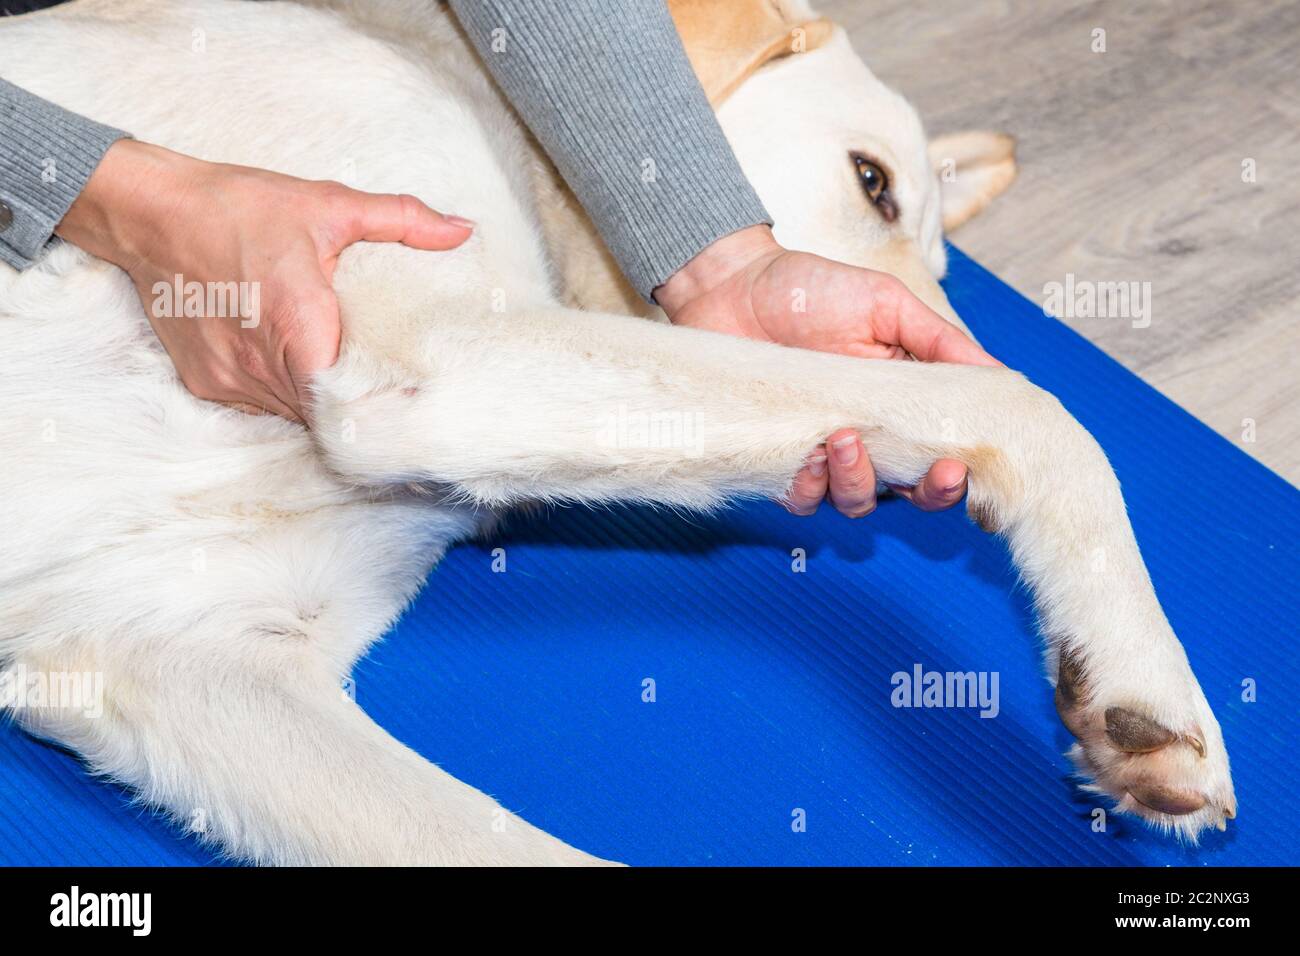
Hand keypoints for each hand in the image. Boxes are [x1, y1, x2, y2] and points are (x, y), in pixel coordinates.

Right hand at [56, 140, 474, 422]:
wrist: (149, 212)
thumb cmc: (238, 207)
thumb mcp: (328, 206)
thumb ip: (401, 220)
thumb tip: (461, 230)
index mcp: (299, 326)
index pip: (347, 401)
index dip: (379, 407)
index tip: (408, 402)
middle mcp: (260, 364)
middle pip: (323, 413)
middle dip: (354, 404)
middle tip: (390, 394)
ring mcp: (228, 379)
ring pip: (291, 413)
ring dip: (317, 399)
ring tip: (346, 379)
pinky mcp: (204, 382)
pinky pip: (257, 405)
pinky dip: (280, 392)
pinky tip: (295, 364)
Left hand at [655, 225, 998, 517]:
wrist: (735, 284)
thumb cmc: (813, 291)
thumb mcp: (888, 305)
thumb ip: (940, 343)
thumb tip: (1002, 376)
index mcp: (905, 406)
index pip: (944, 454)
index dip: (962, 473)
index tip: (968, 465)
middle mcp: (871, 438)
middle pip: (912, 493)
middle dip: (930, 492)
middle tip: (938, 471)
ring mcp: (824, 454)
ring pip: (857, 501)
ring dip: (860, 481)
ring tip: (845, 438)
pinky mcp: (778, 462)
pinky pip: (801, 499)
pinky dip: (811, 488)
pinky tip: (811, 456)